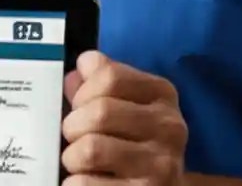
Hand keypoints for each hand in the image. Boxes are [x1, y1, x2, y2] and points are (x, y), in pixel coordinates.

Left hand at [61, 51, 188, 184]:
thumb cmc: (134, 145)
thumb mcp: (125, 108)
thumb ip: (98, 86)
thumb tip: (78, 68)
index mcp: (162, 95)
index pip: (110, 77)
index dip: (83, 91)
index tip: (81, 106)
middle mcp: (168, 127)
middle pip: (99, 112)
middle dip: (73, 126)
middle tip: (75, 138)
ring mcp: (160, 165)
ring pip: (91, 149)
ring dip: (72, 157)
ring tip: (80, 163)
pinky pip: (84, 184)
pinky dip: (74, 183)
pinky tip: (86, 181)